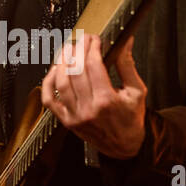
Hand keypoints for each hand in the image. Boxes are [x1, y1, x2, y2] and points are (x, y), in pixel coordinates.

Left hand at [42, 34, 146, 158]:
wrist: (125, 147)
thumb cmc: (132, 118)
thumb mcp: (137, 91)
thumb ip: (128, 65)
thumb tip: (125, 41)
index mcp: (107, 101)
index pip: (93, 65)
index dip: (92, 47)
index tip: (95, 38)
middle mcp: (89, 109)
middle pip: (76, 71)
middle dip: (78, 49)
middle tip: (82, 39)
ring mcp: (75, 116)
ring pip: (60, 82)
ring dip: (62, 61)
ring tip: (68, 49)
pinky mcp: (66, 121)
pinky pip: (48, 100)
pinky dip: (47, 82)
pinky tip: (54, 69)